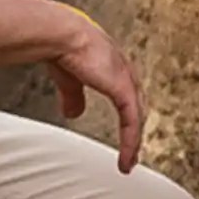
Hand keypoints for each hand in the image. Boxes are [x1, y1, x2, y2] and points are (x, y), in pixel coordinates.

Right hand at [47, 21, 144, 173]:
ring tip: (129, 163)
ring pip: (137, 117)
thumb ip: (73, 96)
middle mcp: (123, 70)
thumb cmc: (61, 46)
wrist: (60, 35)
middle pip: (137, 106)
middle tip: (132, 152)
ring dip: (134, 142)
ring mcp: (126, 79)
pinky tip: (126, 159)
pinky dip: (130, 143)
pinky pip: (132, 122)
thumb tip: (73, 113)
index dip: (128, 114)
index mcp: (111, 64)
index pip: (127, 93)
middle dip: (135, 130)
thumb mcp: (69, 78)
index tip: (125, 131)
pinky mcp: (123, 89)